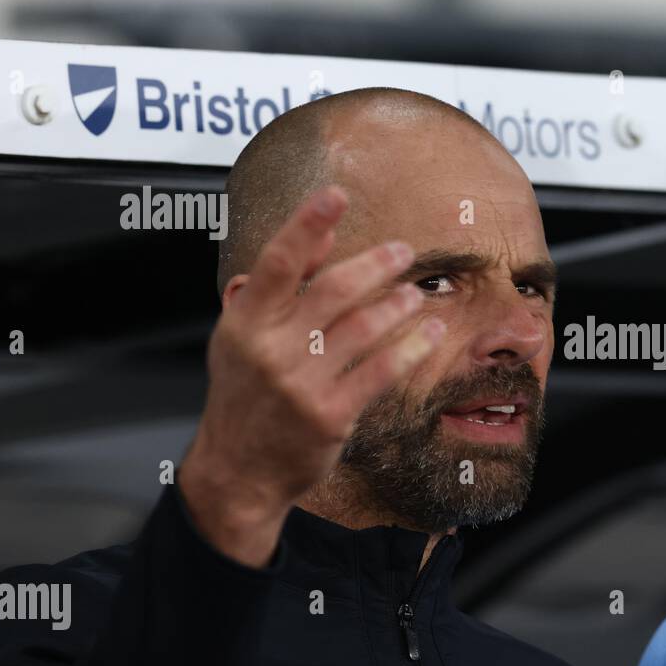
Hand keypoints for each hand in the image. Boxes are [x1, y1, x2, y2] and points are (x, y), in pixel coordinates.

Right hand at [178, 186, 442, 566]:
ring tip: (415, 293)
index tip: (335, 195)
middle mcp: (270, 349)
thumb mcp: (244, 336)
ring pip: (363, 328)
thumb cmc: (245, 395)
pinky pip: (381, 372)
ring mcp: (301, 384)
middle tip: (403, 250)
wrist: (238, 470)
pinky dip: (410, 348)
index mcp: (244, 322)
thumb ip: (280, 285)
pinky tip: (427, 333)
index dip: (307, 225)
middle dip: (376, 264)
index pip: (277, 262)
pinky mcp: (330, 414)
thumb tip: (320, 235)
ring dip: (398, 304)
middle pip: (333, 290)